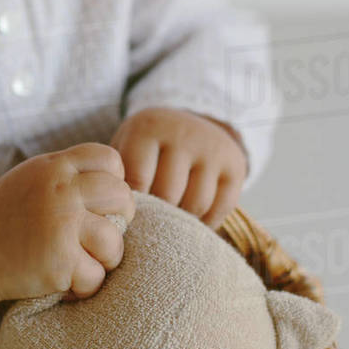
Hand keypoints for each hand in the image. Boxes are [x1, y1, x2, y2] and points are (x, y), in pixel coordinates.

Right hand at [0, 143, 135, 302]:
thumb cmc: (7, 216)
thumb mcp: (34, 177)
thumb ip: (69, 174)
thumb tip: (116, 187)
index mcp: (55, 167)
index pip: (108, 159)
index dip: (113, 180)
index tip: (99, 200)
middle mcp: (61, 192)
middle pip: (121, 197)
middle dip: (120, 218)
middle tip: (100, 233)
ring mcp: (62, 227)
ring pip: (114, 241)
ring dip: (106, 257)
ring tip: (86, 260)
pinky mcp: (60, 263)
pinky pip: (96, 276)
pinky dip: (85, 285)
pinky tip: (69, 281)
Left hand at [109, 107, 247, 228]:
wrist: (189, 123)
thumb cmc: (147, 149)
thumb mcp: (126, 149)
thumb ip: (117, 177)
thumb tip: (114, 219)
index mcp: (148, 128)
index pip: (137, 179)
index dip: (131, 206)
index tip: (127, 216)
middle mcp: (183, 133)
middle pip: (168, 194)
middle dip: (156, 216)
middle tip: (149, 225)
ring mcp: (212, 148)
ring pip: (196, 204)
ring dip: (182, 222)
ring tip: (169, 225)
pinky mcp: (235, 165)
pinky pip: (221, 208)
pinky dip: (206, 223)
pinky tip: (192, 221)